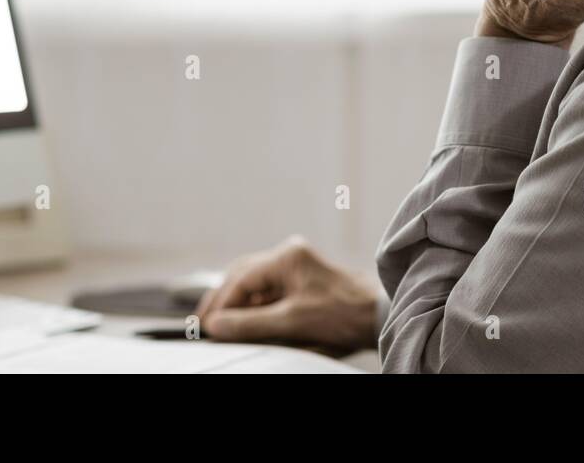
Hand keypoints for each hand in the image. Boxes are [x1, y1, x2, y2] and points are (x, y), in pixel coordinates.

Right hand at [197, 236, 379, 350]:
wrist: (378, 315)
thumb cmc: (343, 313)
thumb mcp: (292, 321)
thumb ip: (251, 323)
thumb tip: (216, 325)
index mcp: (286, 257)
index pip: (240, 278)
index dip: (220, 304)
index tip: (207, 326)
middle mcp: (289, 256)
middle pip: (242, 276)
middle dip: (223, 301)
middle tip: (205, 325)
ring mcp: (295, 268)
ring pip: (253, 285)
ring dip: (237, 306)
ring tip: (222, 326)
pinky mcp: (301, 283)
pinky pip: (267, 293)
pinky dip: (253, 308)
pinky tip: (247, 323)